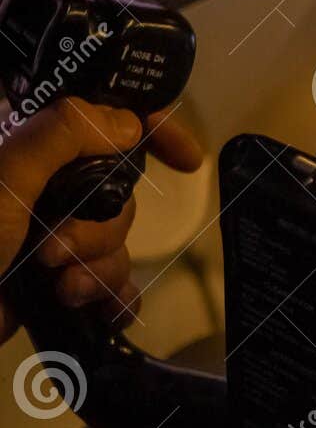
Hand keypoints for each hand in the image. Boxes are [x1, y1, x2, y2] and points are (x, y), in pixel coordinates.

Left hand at [0, 98, 203, 343]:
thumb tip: (127, 120)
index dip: (151, 131)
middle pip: (121, 192)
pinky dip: (110, 298)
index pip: (103, 120)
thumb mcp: (3, 177)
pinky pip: (113, 283)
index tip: (185, 158)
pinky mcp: (56, 278)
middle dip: (100, 228)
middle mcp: (42, 186)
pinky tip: (88, 307)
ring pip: (117, 240)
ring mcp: (51, 233)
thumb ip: (66, 134)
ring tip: (56, 285)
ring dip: (96, 267)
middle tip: (54, 247)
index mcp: (27, 148)